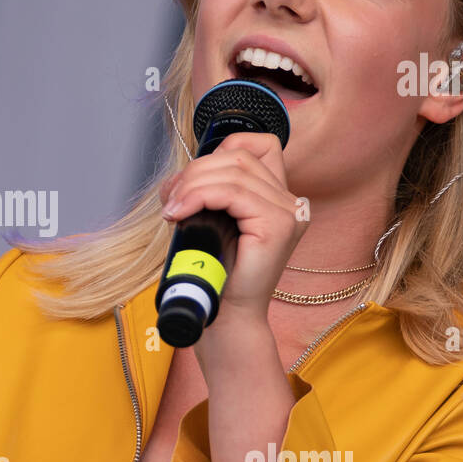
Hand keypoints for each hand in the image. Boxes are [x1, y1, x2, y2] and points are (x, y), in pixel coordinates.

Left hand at [159, 131, 308, 318]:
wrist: (226, 316)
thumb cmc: (218, 274)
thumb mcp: (211, 221)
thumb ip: (207, 191)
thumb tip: (178, 177)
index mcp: (279, 198)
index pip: (258, 146)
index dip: (221, 150)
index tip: (191, 182)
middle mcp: (291, 202)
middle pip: (239, 157)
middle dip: (195, 171)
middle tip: (170, 200)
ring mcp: (290, 212)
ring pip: (234, 172)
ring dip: (192, 185)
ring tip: (172, 209)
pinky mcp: (279, 225)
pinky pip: (233, 193)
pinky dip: (199, 196)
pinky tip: (180, 213)